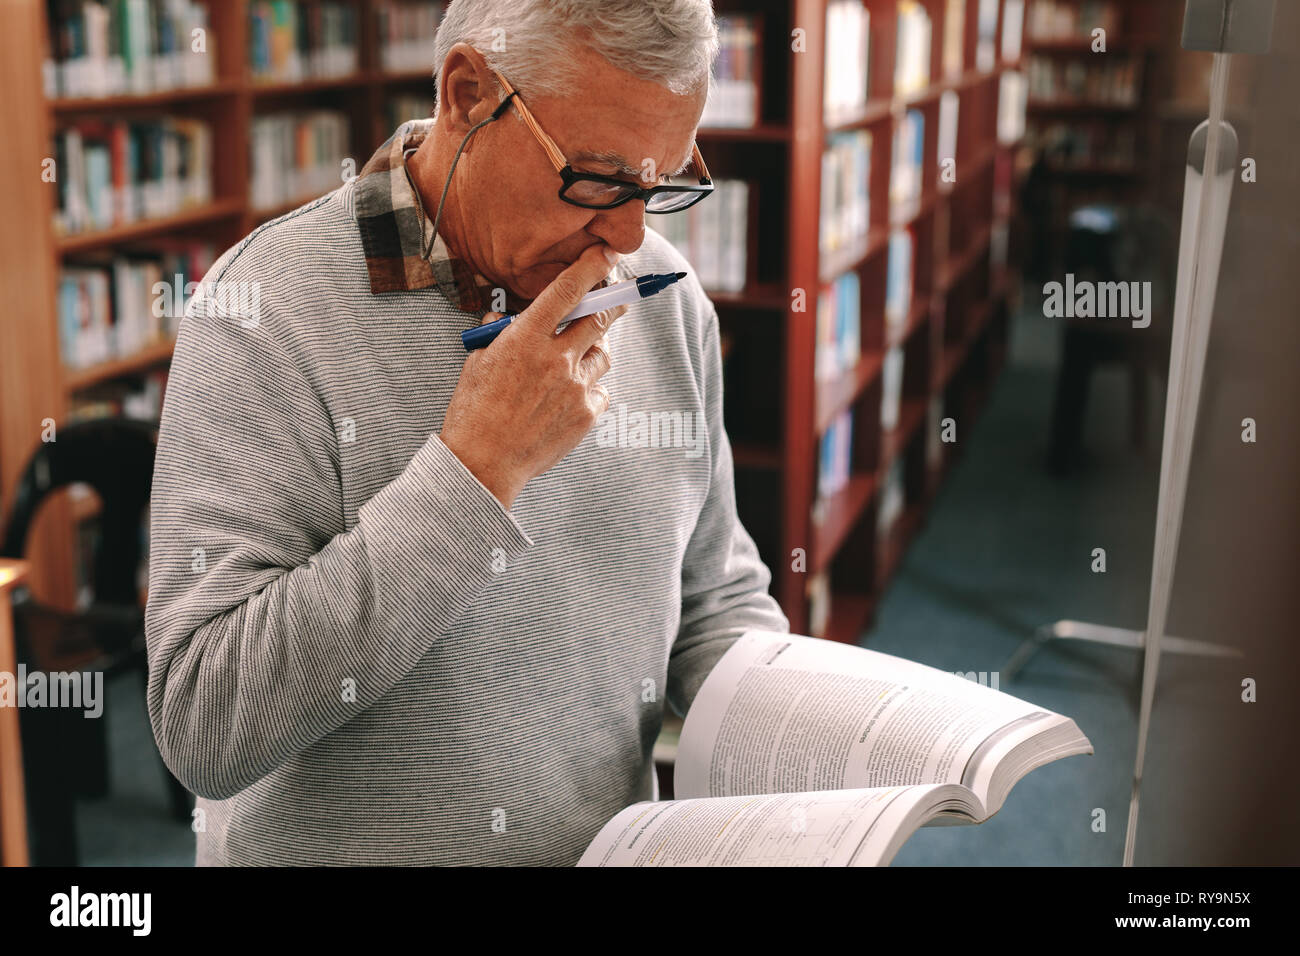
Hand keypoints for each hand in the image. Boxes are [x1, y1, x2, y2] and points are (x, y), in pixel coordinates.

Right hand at [439, 244, 627, 509]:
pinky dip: (588, 390)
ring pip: (602, 356)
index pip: (567, 290)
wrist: (483, 463)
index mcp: (525, 339)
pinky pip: (599, 391)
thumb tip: (511, 317)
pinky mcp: (586, 415)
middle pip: (600, 319)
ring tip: (571, 365)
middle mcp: (555, 359)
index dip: (592, 267)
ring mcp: (575, 388)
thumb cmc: (474, 411)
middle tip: (617, 298)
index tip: (607, 254)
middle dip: (613, 303)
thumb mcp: (478, 361)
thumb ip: (501, 334)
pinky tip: (566, 400)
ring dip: (592, 353)